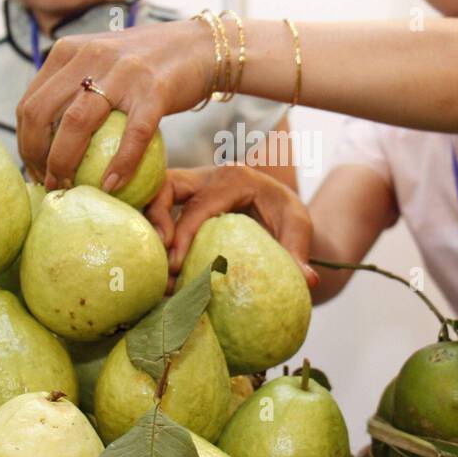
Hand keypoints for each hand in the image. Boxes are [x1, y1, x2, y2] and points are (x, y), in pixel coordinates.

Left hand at [15, 19, 210, 189]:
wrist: (200, 46)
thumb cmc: (148, 63)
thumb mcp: (101, 59)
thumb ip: (73, 83)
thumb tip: (45, 133)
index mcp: (70, 50)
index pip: (29, 103)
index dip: (25, 142)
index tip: (35, 168)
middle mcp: (90, 56)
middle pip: (41, 114)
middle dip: (35, 156)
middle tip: (47, 182)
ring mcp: (122, 72)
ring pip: (75, 124)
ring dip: (64, 164)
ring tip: (68, 188)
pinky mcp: (155, 90)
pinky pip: (132, 135)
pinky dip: (119, 165)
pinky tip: (112, 185)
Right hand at [145, 166, 318, 290]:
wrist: (281, 207)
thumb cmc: (287, 215)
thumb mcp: (299, 229)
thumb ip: (298, 252)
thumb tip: (308, 280)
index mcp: (235, 178)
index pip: (202, 205)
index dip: (185, 234)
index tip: (175, 264)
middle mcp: (208, 176)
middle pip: (168, 184)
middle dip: (155, 216)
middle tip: (157, 255)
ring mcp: (193, 184)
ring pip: (157, 191)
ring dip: (149, 223)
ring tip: (151, 264)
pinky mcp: (183, 198)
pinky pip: (159, 205)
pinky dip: (152, 229)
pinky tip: (151, 261)